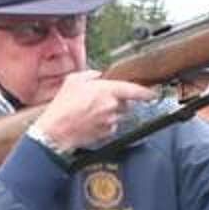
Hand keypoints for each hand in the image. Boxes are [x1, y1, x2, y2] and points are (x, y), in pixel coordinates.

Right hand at [33, 71, 156, 150]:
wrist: (56, 131)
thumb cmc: (63, 107)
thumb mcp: (73, 81)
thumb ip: (90, 75)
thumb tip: (98, 76)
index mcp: (107, 91)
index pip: (134, 91)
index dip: (146, 92)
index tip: (152, 93)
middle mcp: (112, 107)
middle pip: (125, 103)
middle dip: (117, 101)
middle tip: (99, 101)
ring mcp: (110, 122)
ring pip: (118, 115)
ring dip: (109, 113)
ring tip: (90, 112)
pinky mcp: (106, 134)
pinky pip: (111, 126)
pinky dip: (104, 124)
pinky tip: (90, 122)